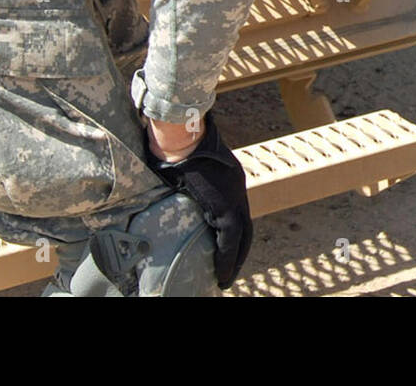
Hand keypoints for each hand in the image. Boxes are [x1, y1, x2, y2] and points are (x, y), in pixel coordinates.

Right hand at [145, 112, 252, 288]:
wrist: (180, 136)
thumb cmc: (175, 146)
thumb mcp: (187, 168)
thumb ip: (187, 183)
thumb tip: (170, 193)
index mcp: (230, 179)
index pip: (237, 213)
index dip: (235, 234)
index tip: (227, 250)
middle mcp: (237, 188)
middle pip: (244, 228)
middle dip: (238, 251)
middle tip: (228, 271)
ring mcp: (234, 196)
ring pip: (241, 236)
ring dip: (234, 259)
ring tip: (225, 278)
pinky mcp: (225, 205)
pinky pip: (230, 239)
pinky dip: (227, 257)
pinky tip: (222, 272)